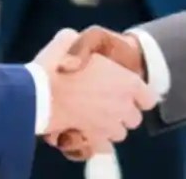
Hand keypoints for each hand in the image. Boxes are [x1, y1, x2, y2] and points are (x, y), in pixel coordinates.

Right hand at [53, 26, 149, 160]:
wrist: (37, 94)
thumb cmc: (57, 64)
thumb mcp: (78, 38)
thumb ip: (86, 44)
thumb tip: (81, 48)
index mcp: (128, 83)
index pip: (149, 98)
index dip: (139, 95)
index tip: (126, 91)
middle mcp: (123, 107)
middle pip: (134, 119)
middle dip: (124, 113)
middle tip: (107, 103)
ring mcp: (108, 126)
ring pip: (119, 134)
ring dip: (110, 127)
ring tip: (95, 116)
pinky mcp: (92, 140)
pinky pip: (103, 147)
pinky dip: (98, 142)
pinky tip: (86, 131)